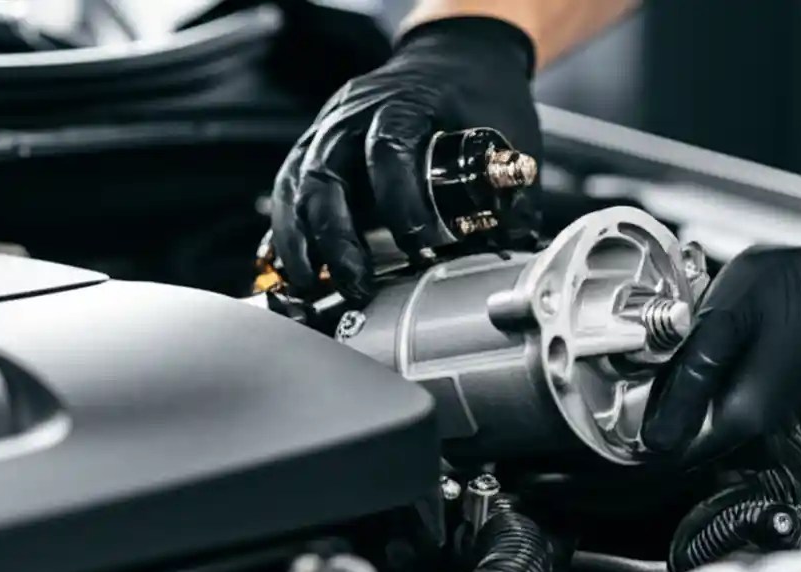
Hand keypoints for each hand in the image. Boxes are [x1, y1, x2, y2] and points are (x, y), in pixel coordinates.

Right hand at [269, 17, 540, 304]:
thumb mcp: (505, 129)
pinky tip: (296, 268)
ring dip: (298, 242)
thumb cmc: (476, 92)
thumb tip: (513, 248)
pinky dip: (287, 233)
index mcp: (401, 102)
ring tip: (311, 285)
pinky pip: (287, 194)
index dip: (398, 202)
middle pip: (325, 176)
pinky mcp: (312, 152)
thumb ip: (509, 189)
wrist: (453, 58)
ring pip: (294, 187)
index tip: (417, 246)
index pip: (387, 150)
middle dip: (335, 238)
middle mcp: (351, 114)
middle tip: (354, 284)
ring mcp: (325, 132)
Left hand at [642, 228, 800, 464]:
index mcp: (741, 417)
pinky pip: (720, 400)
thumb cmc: (794, 290)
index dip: (642, 438)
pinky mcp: (768, 393)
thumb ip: (689, 374)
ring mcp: (765, 411)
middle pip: (687, 438)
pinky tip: (694, 351)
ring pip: (702, 418)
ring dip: (678, 395)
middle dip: (657, 412)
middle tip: (637, 375)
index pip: (676, 455)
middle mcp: (755, 425)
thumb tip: (657, 432)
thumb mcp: (725, 322)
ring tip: (663, 360)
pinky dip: (700, 383)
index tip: (621, 411)